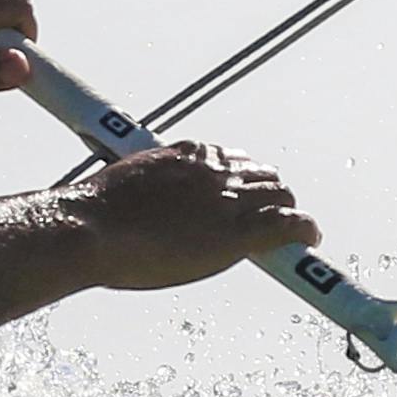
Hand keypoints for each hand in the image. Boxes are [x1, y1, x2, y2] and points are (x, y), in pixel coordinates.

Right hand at [70, 143, 322, 288]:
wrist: (87, 228)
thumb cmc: (90, 215)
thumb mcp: (117, 188)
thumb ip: (140, 194)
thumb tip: (130, 212)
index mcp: (184, 156)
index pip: (227, 158)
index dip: (240, 177)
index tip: (239, 191)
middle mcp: (211, 171)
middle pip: (259, 174)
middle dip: (268, 192)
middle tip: (270, 212)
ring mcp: (227, 200)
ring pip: (279, 195)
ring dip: (287, 210)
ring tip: (292, 228)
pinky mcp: (237, 233)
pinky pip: (288, 225)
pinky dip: (304, 230)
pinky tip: (309, 240)